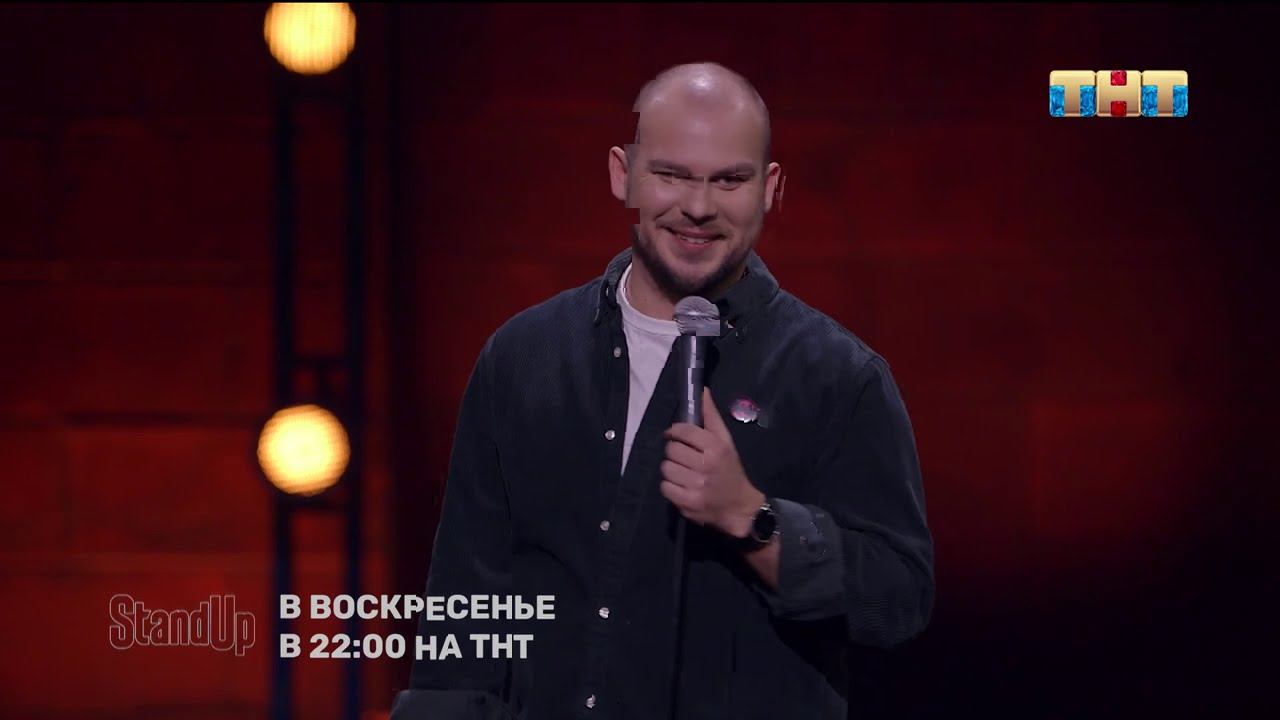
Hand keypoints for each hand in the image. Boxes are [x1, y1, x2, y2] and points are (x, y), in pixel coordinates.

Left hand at [660, 388, 764, 538]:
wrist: (739, 506)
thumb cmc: (730, 469)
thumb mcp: (726, 441)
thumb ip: (711, 416)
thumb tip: (702, 391)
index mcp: (716, 447)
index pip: (683, 431)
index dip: (675, 431)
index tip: (675, 435)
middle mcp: (706, 465)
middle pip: (671, 449)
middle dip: (675, 451)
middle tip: (684, 456)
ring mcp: (696, 486)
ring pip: (666, 468)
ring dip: (671, 469)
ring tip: (683, 472)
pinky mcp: (688, 503)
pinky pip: (665, 487)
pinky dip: (670, 486)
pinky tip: (681, 485)